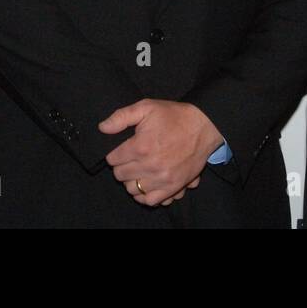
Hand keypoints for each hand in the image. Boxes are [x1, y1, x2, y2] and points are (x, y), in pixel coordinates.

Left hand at [100, 99, 222, 205]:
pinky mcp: (174, 186)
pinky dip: (145, 195)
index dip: (115, 153)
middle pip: (120, 175)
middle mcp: (150, 165)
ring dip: (132, 180)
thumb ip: (121, 117)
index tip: (121, 149)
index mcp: (141, 146)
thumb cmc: (174, 116)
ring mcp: (162, 178)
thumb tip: (103, 128)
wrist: (203, 126)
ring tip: (138, 170)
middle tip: (130, 158)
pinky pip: (151, 200)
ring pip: (132, 189)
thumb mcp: (146, 107)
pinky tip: (147, 183)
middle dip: (121, 166)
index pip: (113, 160)